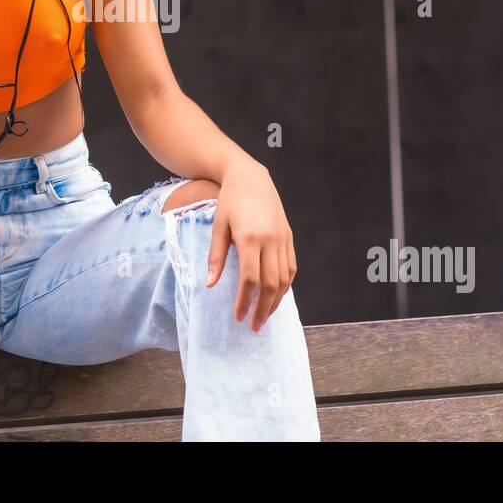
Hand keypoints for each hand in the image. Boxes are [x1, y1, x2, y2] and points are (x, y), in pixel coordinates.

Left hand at [206, 164, 296, 332]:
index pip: (250, 279)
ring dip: (276, 301)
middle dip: (262, 308)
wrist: (250, 177)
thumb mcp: (218, 226)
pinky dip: (286, 285)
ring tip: (264, 316)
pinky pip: (291, 267)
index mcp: (250, 238)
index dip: (245, 301)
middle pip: (271, 284)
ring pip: (284, 279)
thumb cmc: (230, 201)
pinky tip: (277, 296)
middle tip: (253, 326)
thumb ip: (216, 257)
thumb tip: (211, 285)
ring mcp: (283, 239)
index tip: (238, 317)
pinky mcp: (288, 237)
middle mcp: (271, 240)